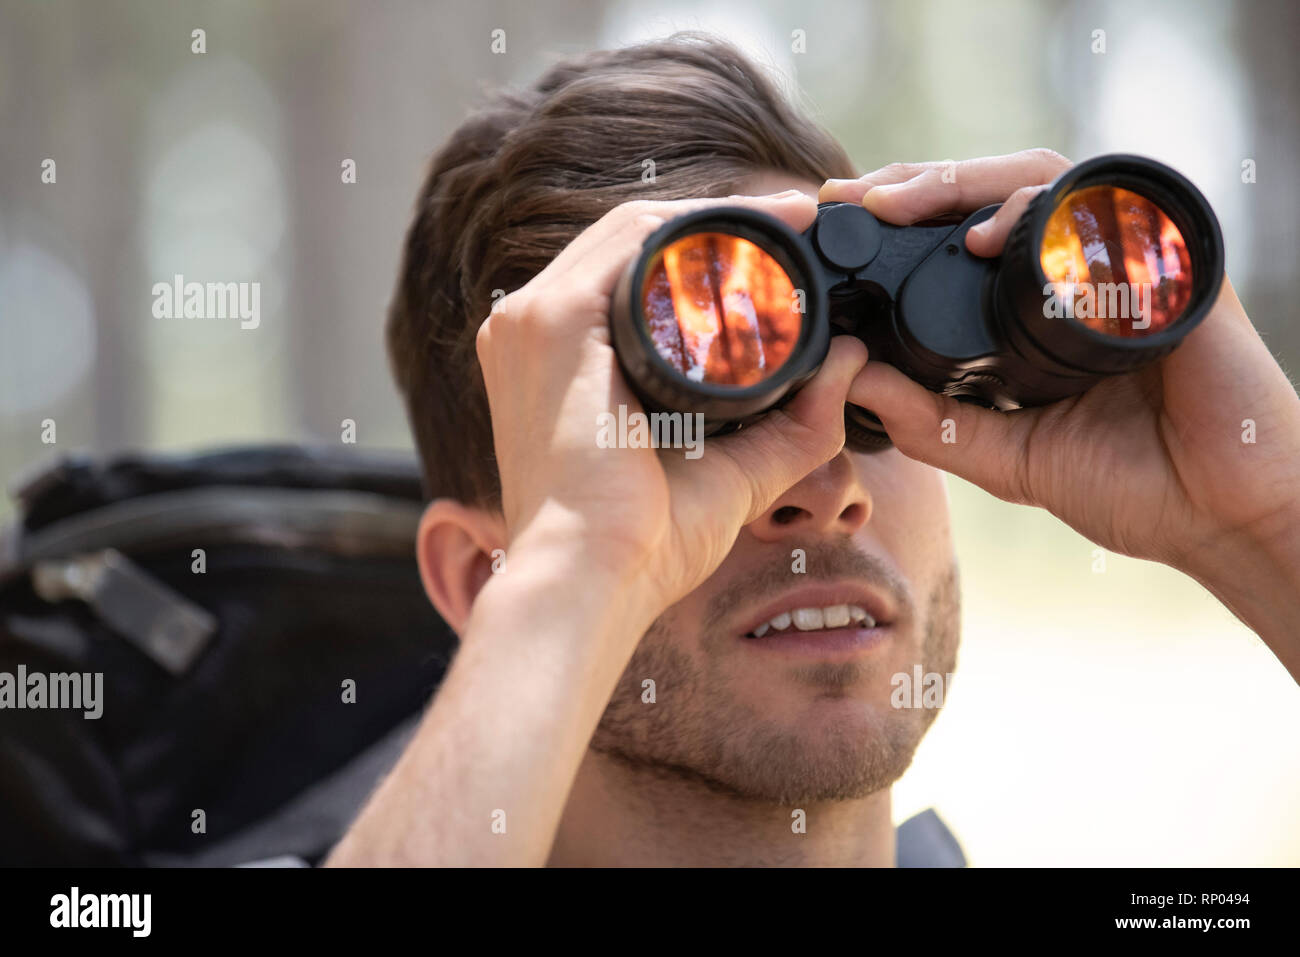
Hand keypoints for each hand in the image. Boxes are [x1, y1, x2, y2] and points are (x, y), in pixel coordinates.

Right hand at [476, 191, 867, 624]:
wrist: (593, 580)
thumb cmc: (645, 543)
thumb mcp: (736, 471)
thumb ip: (796, 422)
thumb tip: (849, 359)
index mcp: (559, 366)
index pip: (632, 278)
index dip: (711, 253)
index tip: (788, 250)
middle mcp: (533, 332)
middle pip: (636, 243)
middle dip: (724, 224)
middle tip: (803, 222)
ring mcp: (533, 320)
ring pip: (635, 231)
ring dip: (717, 216)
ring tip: (794, 218)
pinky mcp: (551, 321)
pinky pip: (631, 241)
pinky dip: (697, 226)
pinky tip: (760, 228)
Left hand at [822, 149, 1299, 579]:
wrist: (1222, 516)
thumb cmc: (1130, 486)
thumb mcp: (1004, 454)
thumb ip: (930, 422)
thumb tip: (851, 379)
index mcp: (1042, 306)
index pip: (969, 232)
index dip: (906, 218)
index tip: (841, 222)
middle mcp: (1082, 272)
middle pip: (996, 192)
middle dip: (918, 184)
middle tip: (853, 197)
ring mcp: (1129, 262)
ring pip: (1043, 181)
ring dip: (965, 182)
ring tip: (900, 206)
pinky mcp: (1172, 268)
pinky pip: (1105, 212)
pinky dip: (1043, 213)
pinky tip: (988, 237)